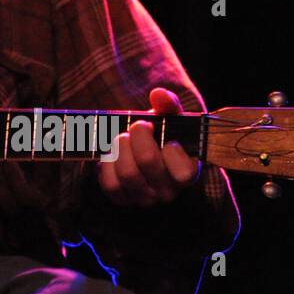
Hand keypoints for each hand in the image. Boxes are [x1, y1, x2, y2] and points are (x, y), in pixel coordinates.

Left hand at [97, 87, 200, 205]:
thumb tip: (158, 94)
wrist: (145, 151)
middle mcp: (168, 191)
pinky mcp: (124, 199)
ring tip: (122, 138)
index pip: (184, 172)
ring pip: (127, 174)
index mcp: (187, 173)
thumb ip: (169, 104)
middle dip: (138, 135)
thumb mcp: (170, 118)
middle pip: (148, 162)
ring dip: (120, 148)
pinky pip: (110, 185)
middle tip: (138, 126)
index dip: (171, 149)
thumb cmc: (162, 135)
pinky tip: (111, 154)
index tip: (164, 135)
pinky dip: (106, 165)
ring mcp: (145, 198)